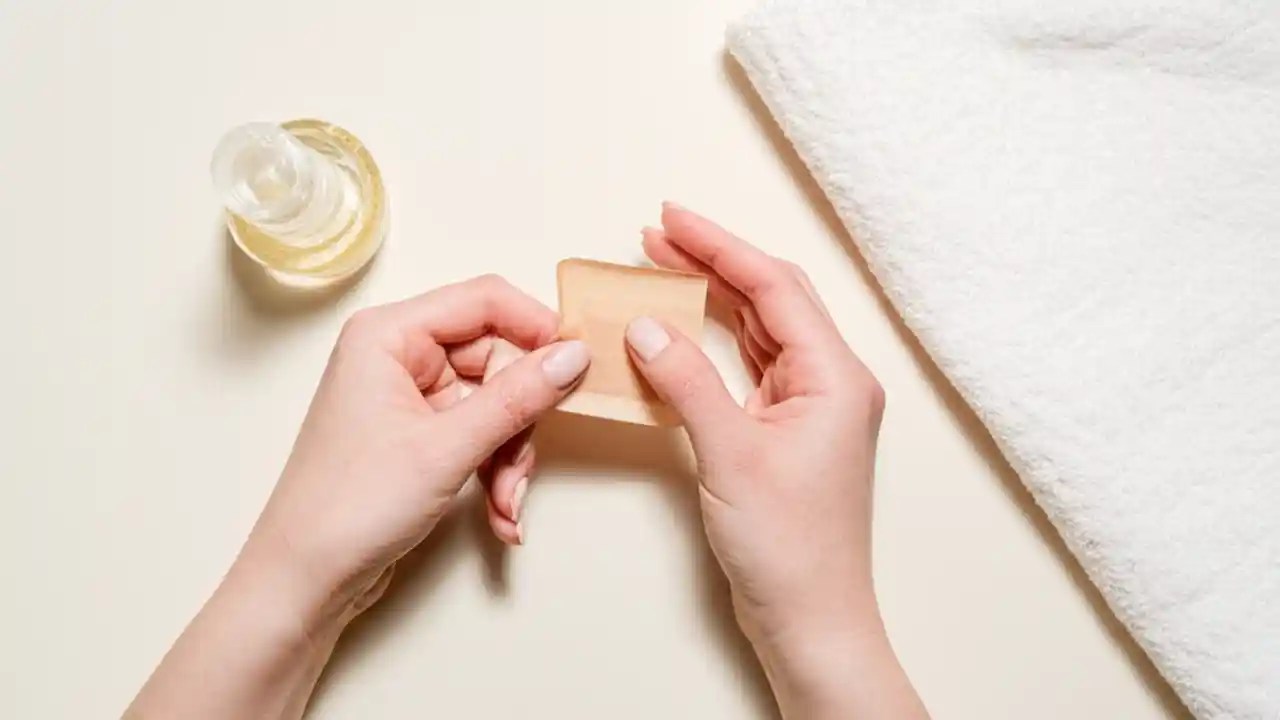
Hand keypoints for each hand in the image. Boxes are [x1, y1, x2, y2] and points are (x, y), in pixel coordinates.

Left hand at [245, 275, 590, 623]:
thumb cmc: (349, 507)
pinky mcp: (417, 437)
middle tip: (520, 469)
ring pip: (494, 404)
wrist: (304, 582)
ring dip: (509, 458)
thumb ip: (517, 397)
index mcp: (388, 335)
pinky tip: (501, 517)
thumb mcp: (447, 448)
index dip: (535, 328)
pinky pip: (478, 436)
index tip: (575, 365)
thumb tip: (573, 356)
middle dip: (519, 421)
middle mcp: (397, 357)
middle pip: (495, 359)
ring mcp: (408, 399)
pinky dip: (495, 473)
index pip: (484, 301)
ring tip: (506, 504)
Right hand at [626, 204, 926, 718]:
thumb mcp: (729, 456)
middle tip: (656, 236)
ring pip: (762, 330)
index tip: (670, 218)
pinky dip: (717, 342)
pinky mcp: (791, 430)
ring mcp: (813, 407)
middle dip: (714, 262)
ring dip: (715, 298)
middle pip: (771, 299)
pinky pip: (752, 366)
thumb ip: (687, 381)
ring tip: (663, 268)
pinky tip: (684, 329)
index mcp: (836, 377)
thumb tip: (647, 324)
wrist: (810, 618)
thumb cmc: (789, 548)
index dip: (718, 246)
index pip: (773, 287)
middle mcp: (832, 382)